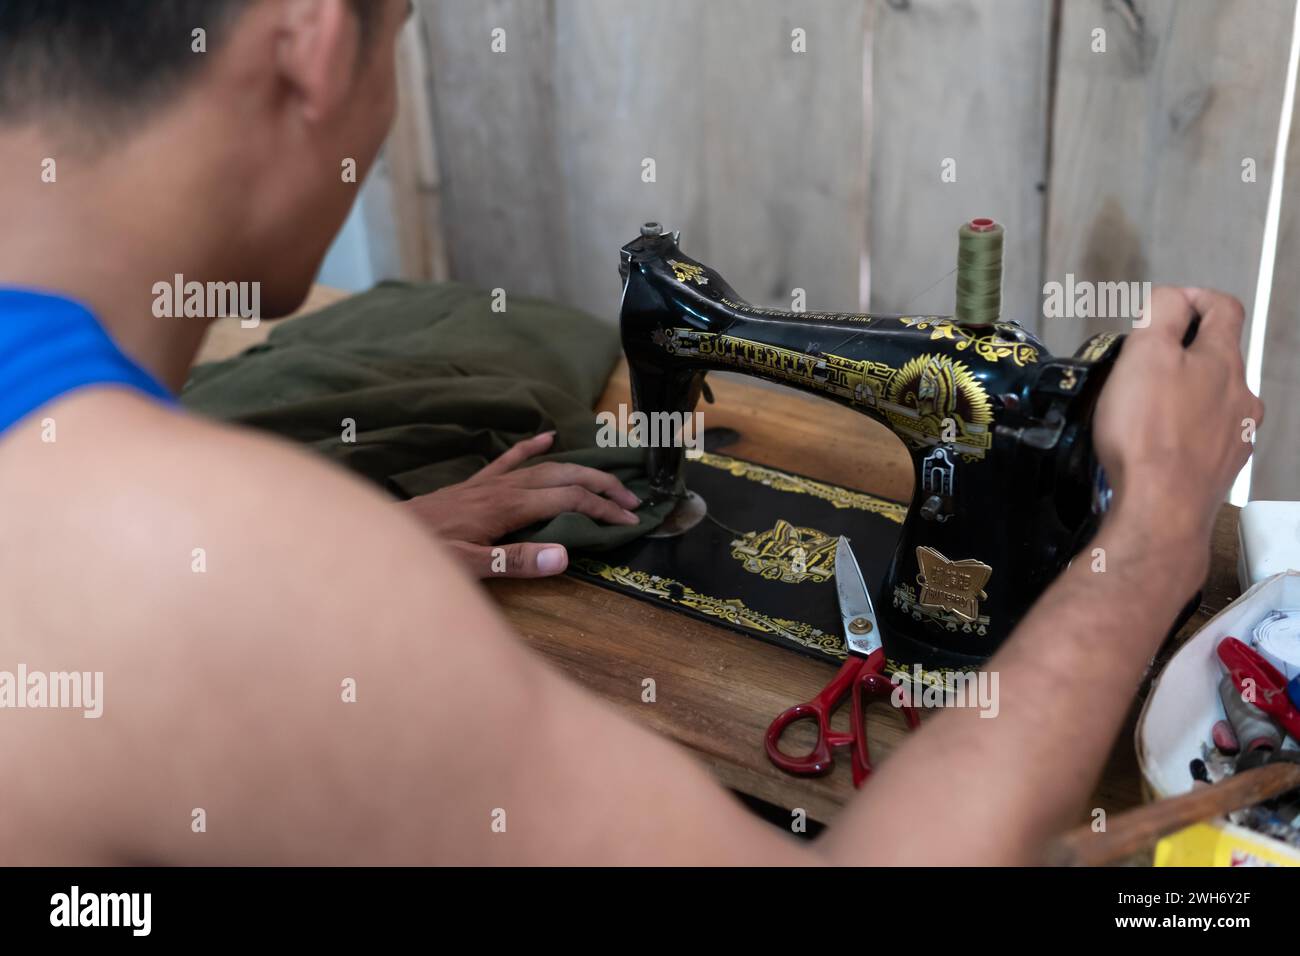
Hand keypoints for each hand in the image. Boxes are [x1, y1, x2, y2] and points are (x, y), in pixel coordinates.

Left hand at [400, 431, 640, 577]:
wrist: (386, 535)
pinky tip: (548, 436)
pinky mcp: (476, 483)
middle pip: (564, 476)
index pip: (568, 500)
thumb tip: (565, 555)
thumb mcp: (471, 566)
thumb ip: (516, 561)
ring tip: (608, 478)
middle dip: (602, 486)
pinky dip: (532, 447)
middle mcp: (504, 487)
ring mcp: (490, 482)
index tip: (628, 520)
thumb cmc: (427, 555)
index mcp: (508, 507)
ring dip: (579, 469)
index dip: (602, 509)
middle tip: (632, 500)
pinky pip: (510, 459)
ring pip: (545, 466)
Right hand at [1093, 286, 1262, 577]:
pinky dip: (1183, 432)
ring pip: (1213, 399)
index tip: (1168, 304)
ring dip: (1185, 394)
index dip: (1194, 297)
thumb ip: (1160, 313)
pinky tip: (1157, 444)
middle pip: (1218, 357)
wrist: (1160, 509)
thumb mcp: (1144, 354)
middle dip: (1182, 352)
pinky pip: (1205, 437)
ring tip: (1146, 408)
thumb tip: (1171, 298)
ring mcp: (1235, 434)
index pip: (1223, 308)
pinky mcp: (1220, 468)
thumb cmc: (1150, 435)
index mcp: (1222, 360)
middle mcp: (1240, 396)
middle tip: (1143, 362)